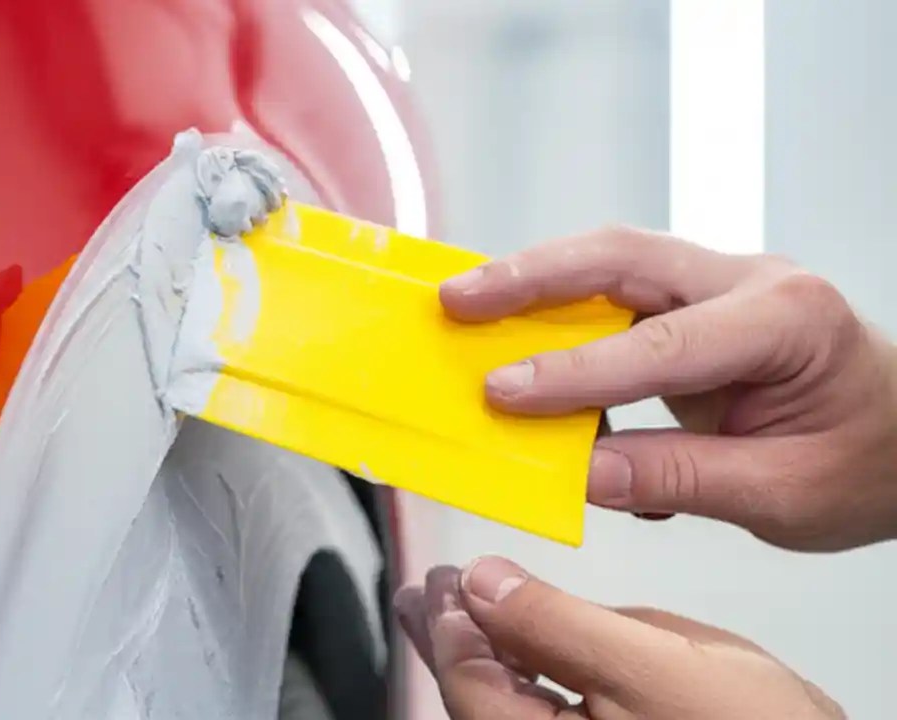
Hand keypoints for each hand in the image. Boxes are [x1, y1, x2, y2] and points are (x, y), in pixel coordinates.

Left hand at [394, 557, 843, 718]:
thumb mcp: (649, 667)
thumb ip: (556, 626)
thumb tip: (486, 582)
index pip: (468, 686)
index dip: (448, 627)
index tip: (444, 579)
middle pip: (477, 697)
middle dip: (450, 637)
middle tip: (427, 592)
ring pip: (506, 698)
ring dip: (478, 646)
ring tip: (450, 604)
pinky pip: (543, 702)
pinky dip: (522, 663)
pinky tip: (512, 638)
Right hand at [440, 226, 896, 549]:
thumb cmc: (868, 464)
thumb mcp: (785, 495)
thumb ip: (682, 479)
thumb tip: (580, 474)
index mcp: (787, 321)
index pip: (664, 345)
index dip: (576, 371)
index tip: (503, 395)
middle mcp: (748, 282)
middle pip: (621, 258)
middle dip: (530, 278)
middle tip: (456, 300)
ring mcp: (718, 284)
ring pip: (609, 261)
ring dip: (532, 280)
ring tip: (463, 302)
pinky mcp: (691, 303)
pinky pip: (613, 292)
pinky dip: (555, 309)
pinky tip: (511, 329)